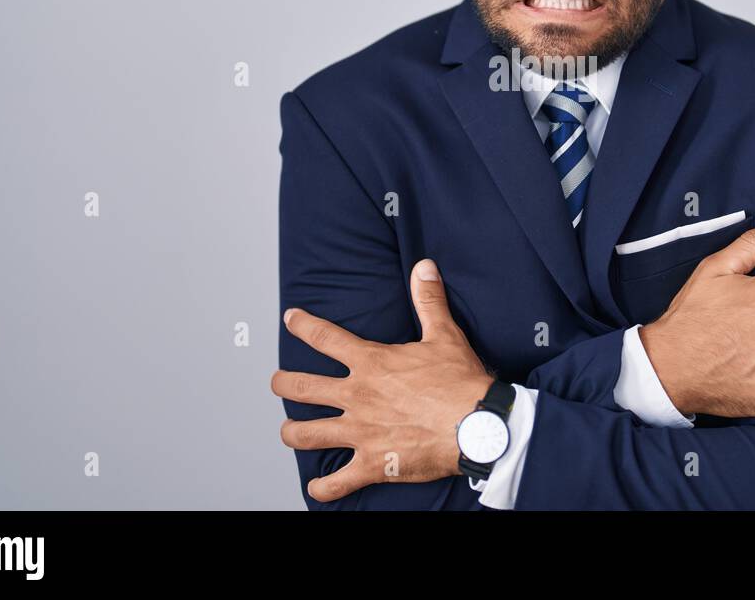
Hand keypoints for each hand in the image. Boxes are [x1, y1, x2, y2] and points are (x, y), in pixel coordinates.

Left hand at [271, 258, 494, 502]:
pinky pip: (338, 482)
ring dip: (292, 433)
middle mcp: (357, 396)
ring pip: (307, 435)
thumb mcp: (444, 335)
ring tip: (288, 431)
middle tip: (277, 382)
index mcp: (371, 363)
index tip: (290, 319)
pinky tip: (317, 488)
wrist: (476, 426)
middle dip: (283, 384)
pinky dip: (325, 487)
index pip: (325, 338)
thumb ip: (428, 300)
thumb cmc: (460, 382)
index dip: (303, 326)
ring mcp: (360, 432)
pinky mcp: (372, 463)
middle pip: (302, 388)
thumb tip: (424, 266)